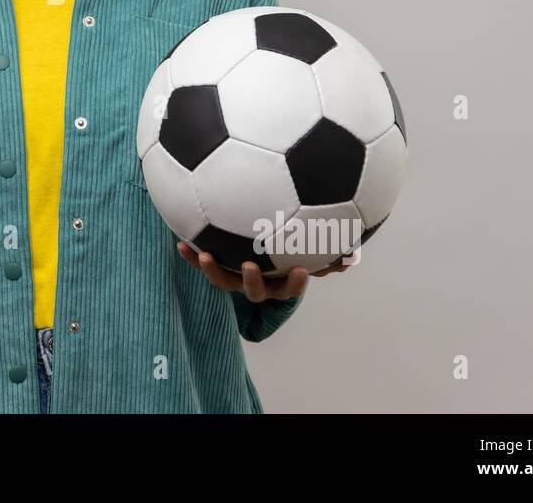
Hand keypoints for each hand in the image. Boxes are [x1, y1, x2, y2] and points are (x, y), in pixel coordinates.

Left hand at [176, 241, 349, 300]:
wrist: (261, 266)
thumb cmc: (290, 257)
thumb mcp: (309, 256)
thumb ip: (328, 255)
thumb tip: (354, 251)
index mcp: (280, 282)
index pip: (290, 286)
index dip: (296, 282)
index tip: (303, 271)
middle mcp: (257, 284)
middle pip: (254, 290)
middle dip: (253, 281)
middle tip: (251, 266)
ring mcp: (235, 279)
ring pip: (223, 280)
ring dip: (212, 270)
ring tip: (205, 255)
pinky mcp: (216, 267)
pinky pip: (203, 263)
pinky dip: (191, 257)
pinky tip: (179, 242)